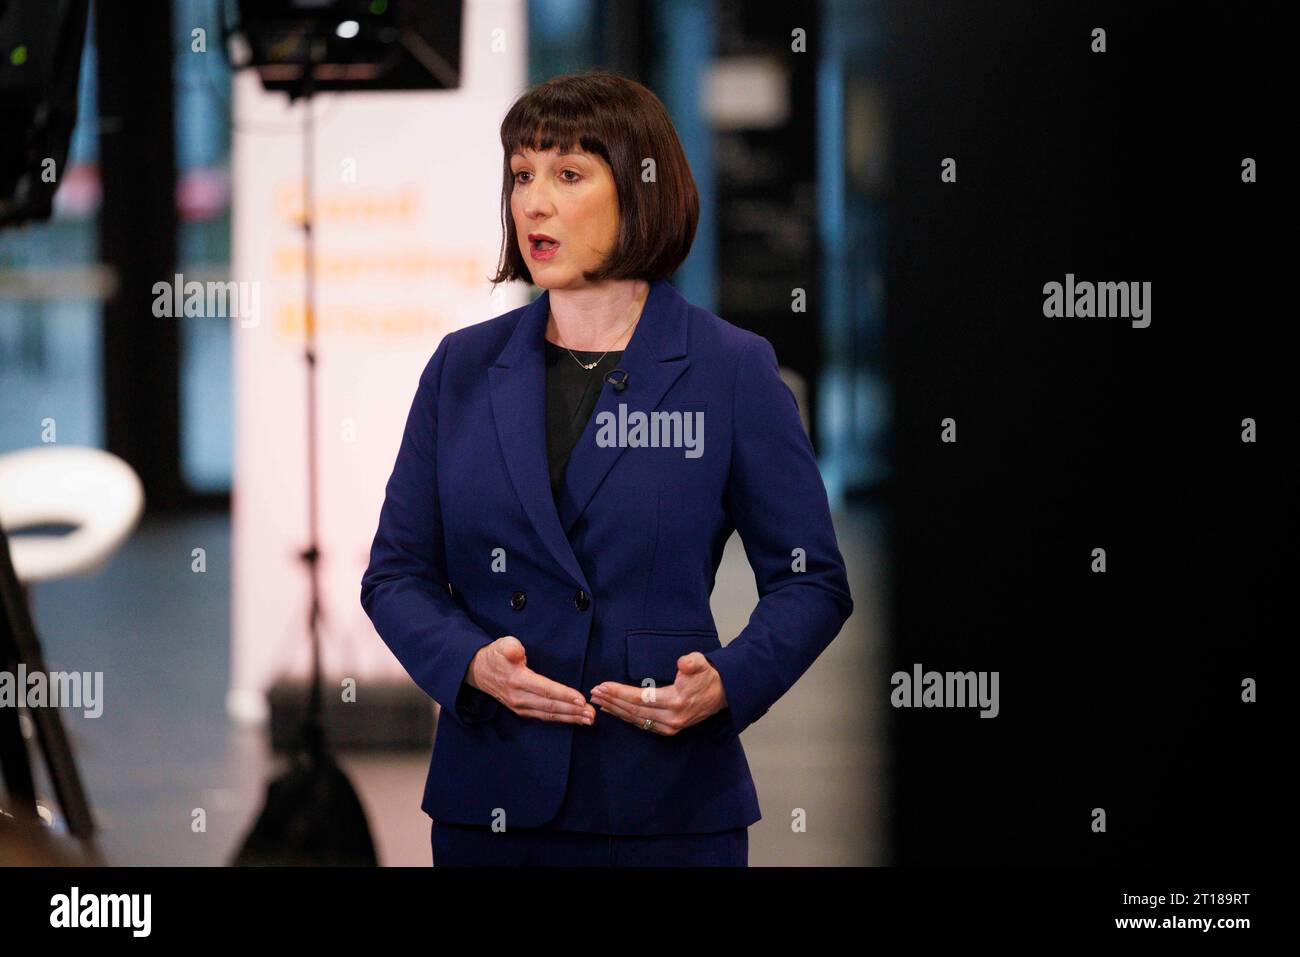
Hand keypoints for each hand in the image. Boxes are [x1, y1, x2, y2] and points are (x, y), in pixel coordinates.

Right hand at [467, 635, 594, 724]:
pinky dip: (560, 719)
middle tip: (592, 713)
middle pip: (550, 706)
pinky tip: (573, 719)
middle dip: (573, 711)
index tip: (581, 699)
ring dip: (570, 718)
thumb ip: (510, 647)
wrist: (477, 671)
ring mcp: (520, 706)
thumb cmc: (495, 656)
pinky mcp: (522, 710)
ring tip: (588, 719)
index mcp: (517, 680)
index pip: (545, 689)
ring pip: (549, 714)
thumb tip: (517, 652)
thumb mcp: (501, 645)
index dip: (564, 695)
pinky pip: (544, 716)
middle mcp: (519, 697)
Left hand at [589, 653, 727, 735]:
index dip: (620, 692)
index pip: (640, 698)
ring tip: (598, 701)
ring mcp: (670, 726)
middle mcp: (671, 718)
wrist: (723, 693)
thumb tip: (682, 663)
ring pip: (636, 719)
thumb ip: (692, 662)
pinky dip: (626, 717)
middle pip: (634, 711)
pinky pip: (642, 724)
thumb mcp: (702, 664)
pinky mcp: (669, 729)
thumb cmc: (708, 676)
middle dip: (612, 701)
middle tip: (594, 693)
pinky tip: (614, 711)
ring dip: (615, 710)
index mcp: (676, 701)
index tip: (602, 686)